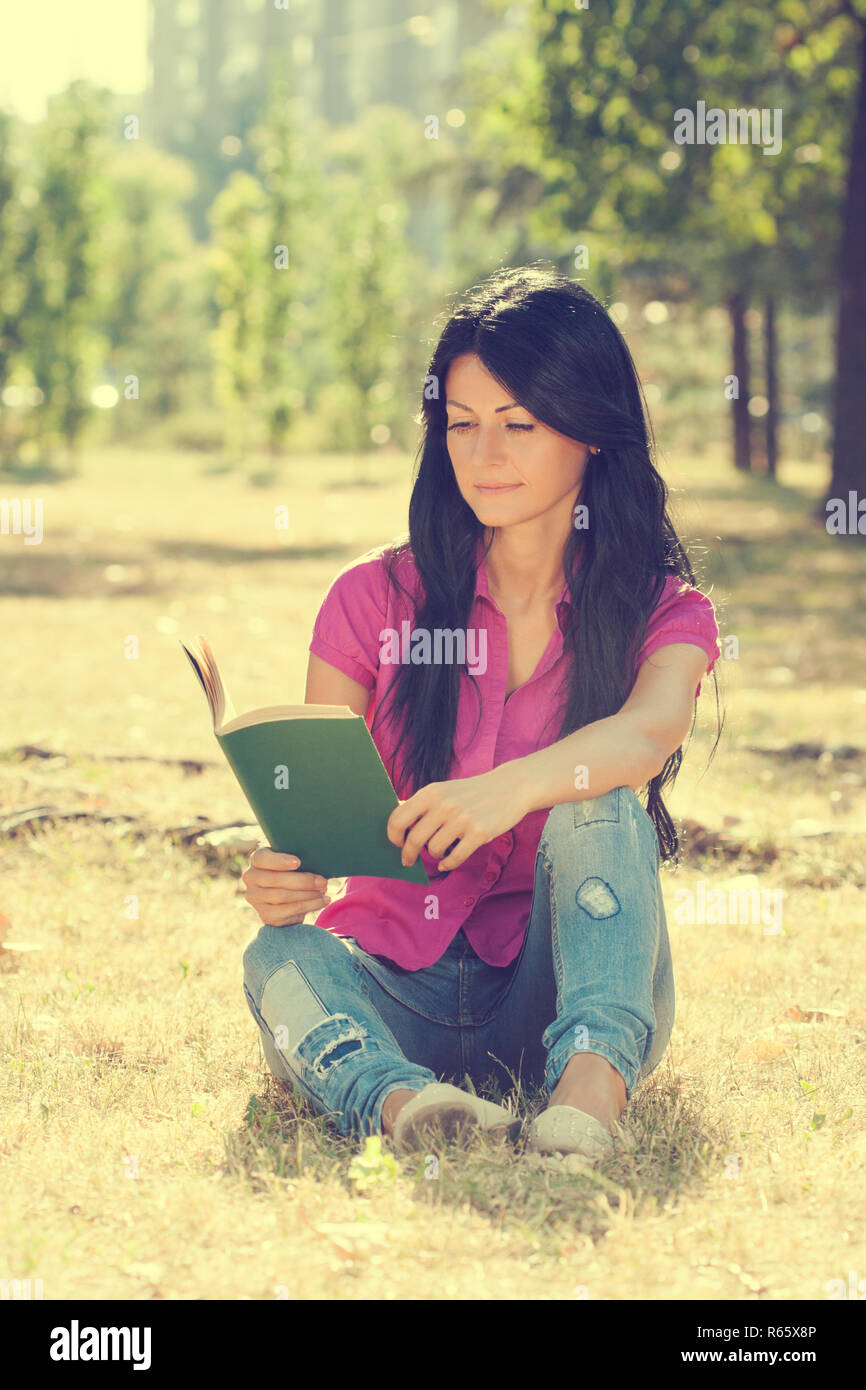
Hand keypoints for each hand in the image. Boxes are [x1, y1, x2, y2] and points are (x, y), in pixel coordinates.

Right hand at [241, 848, 330, 925]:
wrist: (286, 899)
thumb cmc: (293, 872)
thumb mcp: (292, 862)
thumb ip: (298, 860)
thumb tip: (318, 865)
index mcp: (256, 859)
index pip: (262, 858)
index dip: (279, 861)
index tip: (298, 862)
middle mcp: (250, 878)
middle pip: (275, 880)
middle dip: (303, 881)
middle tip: (322, 881)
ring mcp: (255, 898)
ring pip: (283, 896)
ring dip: (308, 894)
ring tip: (324, 891)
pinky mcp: (265, 914)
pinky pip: (289, 910)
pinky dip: (309, 905)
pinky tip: (322, 901)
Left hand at [387, 763, 534, 871]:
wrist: (509, 787)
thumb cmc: (471, 793)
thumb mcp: (443, 790)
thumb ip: (420, 805)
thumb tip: (395, 824)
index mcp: (431, 793)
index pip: (398, 818)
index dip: (393, 835)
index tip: (397, 843)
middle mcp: (444, 805)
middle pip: (414, 840)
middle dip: (408, 854)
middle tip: (409, 861)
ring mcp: (462, 819)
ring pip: (434, 850)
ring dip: (435, 855)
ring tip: (442, 848)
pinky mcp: (479, 833)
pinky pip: (454, 858)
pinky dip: (448, 863)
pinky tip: (447, 861)